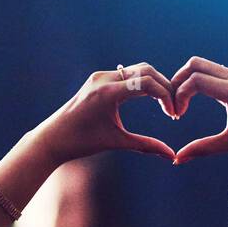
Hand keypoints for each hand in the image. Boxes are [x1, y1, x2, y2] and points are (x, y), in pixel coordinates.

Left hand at [38, 63, 177, 162]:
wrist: (53, 138)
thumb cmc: (83, 143)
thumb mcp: (117, 142)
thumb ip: (147, 146)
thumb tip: (172, 156)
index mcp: (108, 93)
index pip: (148, 83)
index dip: (167, 96)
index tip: (174, 114)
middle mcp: (103, 79)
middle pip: (146, 71)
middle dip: (165, 87)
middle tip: (174, 108)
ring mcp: (100, 76)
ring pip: (138, 70)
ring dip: (155, 83)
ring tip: (164, 104)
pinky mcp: (98, 79)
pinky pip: (126, 74)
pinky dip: (142, 83)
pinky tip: (149, 99)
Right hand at [168, 57, 227, 163]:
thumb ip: (202, 149)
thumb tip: (176, 160)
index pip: (195, 81)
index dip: (179, 96)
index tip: (177, 116)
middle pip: (195, 65)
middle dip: (178, 82)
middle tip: (173, 104)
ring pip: (204, 65)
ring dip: (189, 79)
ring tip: (183, 103)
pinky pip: (215, 70)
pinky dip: (201, 80)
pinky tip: (197, 99)